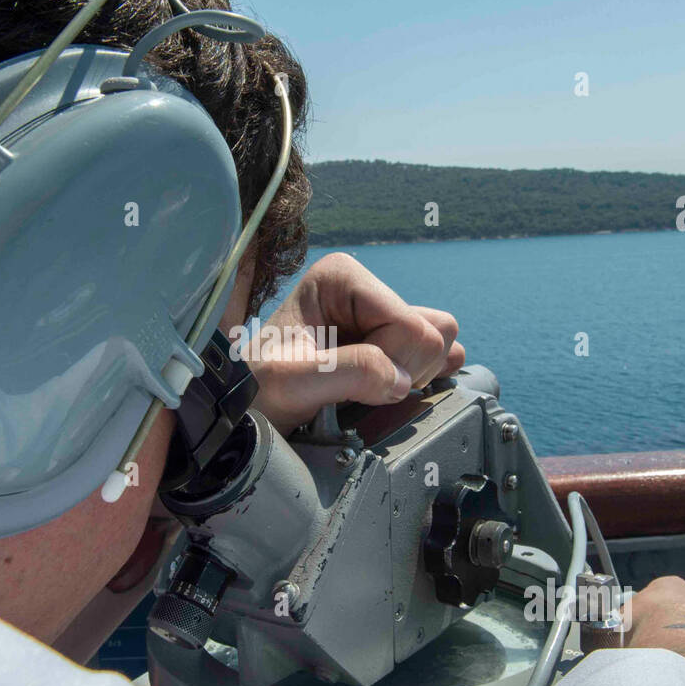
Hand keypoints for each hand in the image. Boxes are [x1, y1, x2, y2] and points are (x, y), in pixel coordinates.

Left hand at [243, 253, 464, 431]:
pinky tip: (386, 389)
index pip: (407, 325)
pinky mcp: (391, 341)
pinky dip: (423, 378)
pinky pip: (441, 353)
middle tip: (353, 388)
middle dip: (402, 370)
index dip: (386, 363)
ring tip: (366, 389)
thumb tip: (402, 381)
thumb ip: (349, 373)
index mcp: (341, 277)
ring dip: (413, 375)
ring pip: (442, 340)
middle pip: (432, 331)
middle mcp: (365, 288)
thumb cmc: (256, 389)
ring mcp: (381, 314)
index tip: (342, 380)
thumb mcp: (292, 382)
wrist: (242, 407)